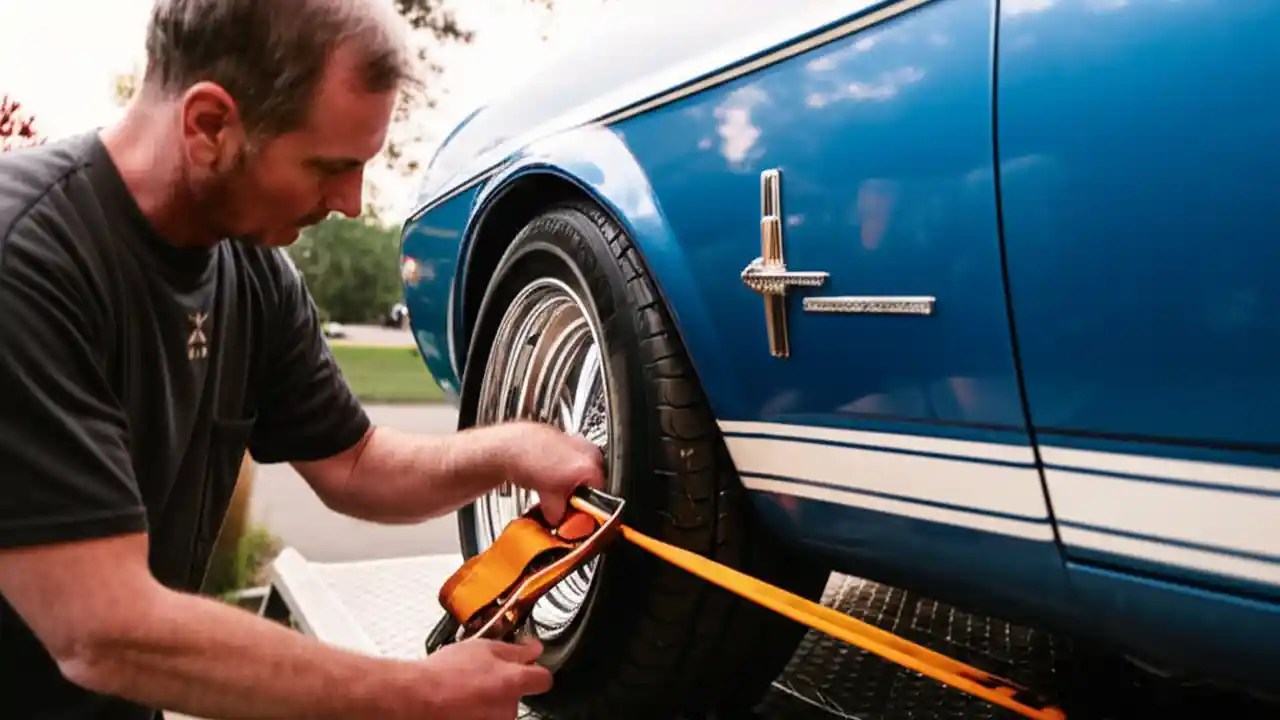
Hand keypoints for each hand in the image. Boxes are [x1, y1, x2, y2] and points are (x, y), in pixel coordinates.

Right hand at [417, 636, 552, 719]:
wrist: (417, 698)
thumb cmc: (445, 673)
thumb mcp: (483, 647)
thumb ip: (515, 650)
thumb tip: (534, 649)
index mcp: (515, 682)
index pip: (543, 679)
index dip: (534, 670)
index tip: (525, 664)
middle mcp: (510, 708)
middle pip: (516, 694)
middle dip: (503, 685)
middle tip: (479, 674)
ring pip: (498, 708)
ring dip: (487, 699)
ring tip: (463, 688)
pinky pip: (483, 716)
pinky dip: (474, 710)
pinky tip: (459, 702)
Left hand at [489, 421, 604, 524]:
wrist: (510, 447)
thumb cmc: (529, 462)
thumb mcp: (549, 499)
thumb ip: (559, 513)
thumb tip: (559, 518)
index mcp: (590, 466)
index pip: (600, 493)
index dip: (587, 507)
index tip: (577, 512)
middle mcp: (587, 451)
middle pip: (592, 480)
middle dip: (579, 493)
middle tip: (566, 502)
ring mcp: (576, 442)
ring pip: (581, 467)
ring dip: (571, 479)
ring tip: (554, 488)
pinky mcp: (564, 437)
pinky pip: (570, 456)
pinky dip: (563, 466)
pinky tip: (547, 474)